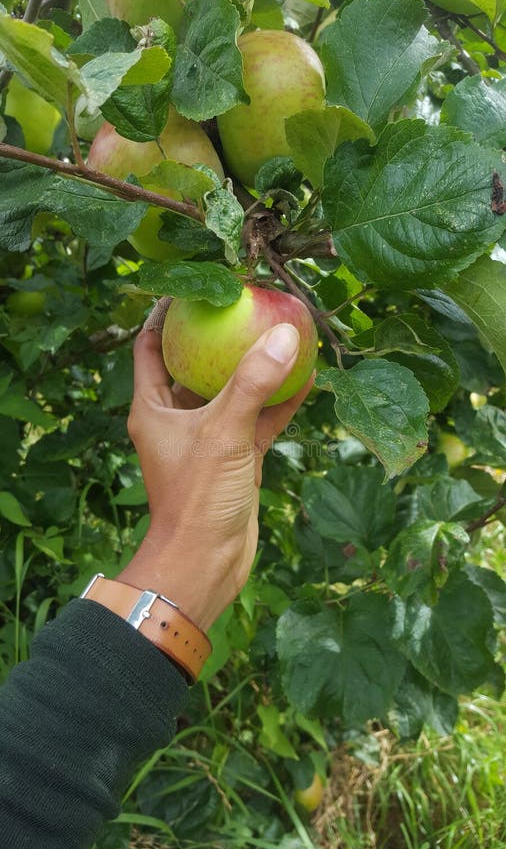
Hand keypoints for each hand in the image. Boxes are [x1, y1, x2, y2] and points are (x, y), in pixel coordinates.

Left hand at [116, 300, 313, 630]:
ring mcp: (208, 440)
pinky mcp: (236, 459)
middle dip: (218, 336)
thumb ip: (253, 384)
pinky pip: (257, 420)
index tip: (191, 285)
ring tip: (281, 332)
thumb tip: (285, 335)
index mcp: (153, 408)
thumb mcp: (224, 434)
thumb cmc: (197, 499)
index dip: (165, 313)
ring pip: (231, 392)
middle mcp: (177, 419)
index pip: (151, 347)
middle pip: (194, 364)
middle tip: (245, 303)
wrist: (206, 564)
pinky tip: (305, 378)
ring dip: (254, 367)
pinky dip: (278, 402)